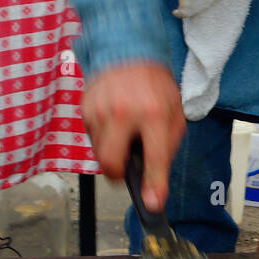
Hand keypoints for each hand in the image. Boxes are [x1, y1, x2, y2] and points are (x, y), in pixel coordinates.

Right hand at [81, 61, 184, 212]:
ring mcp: (100, 111)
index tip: (152, 204)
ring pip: (100, 154)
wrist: (129, 53)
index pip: (154, 159)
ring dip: (113, 153)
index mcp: (154, 114)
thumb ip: (166, 149)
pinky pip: (92, 139)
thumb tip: (154, 184)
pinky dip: (104, 138)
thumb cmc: (155, 88)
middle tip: (127, 169)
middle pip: (111, 165)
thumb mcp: (174, 115)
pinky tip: (114, 122)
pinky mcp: (84, 110)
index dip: (153, 186)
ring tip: (125, 133)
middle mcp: (124, 113)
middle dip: (118, 176)